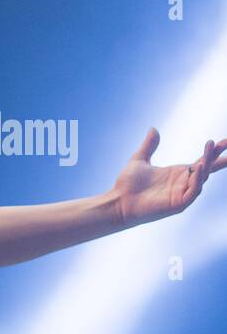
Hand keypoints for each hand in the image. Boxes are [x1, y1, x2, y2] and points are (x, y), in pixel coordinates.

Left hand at [111, 128, 226, 227]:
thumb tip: (153, 129)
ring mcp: (182, 194)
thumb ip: (149, 145)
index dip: (213, 152)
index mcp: (178, 174)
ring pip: (201, 177)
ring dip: (207, 163)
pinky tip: (198, 166)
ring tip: (210, 148)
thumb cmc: (127, 185)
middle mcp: (183, 183)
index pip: (202, 161)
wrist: (117, 202)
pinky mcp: (178, 204)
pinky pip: (192, 191)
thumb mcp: (139, 160)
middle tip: (223, 142)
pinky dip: (197, 179)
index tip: (224, 141)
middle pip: (206, 168)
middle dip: (216, 156)